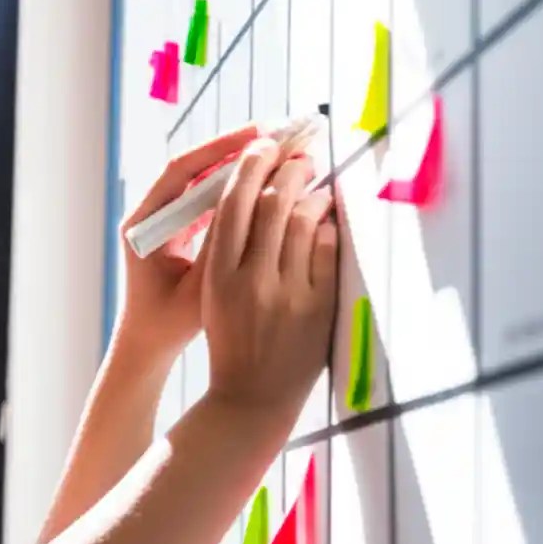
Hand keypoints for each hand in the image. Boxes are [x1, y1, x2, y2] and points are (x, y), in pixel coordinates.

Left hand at [116, 125, 261, 361]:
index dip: (218, 149)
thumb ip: (219, 247)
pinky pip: (206, 200)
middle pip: (193, 168)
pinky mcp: (177, 228)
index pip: (180, 170)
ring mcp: (164, 219)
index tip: (255, 136)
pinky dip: (234, 189)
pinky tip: (265, 182)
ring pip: (202, 181)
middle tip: (273, 134)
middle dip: (233, 151)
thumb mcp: (199, 287)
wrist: (149, 345)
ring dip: (237, 167)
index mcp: (144, 223)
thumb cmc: (168, 324)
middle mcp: (150, 214)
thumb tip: (252, 204)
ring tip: (275, 152)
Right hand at [201, 138, 338, 418]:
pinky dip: (329, 227)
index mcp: (217, 274)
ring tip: (316, 182)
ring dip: (311, 194)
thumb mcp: (213, 294)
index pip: (232, 203)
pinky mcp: (316, 308)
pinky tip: (330, 218)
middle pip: (270, 204)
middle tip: (298, 156)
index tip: (262, 144)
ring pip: (300, 222)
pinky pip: (326, 251)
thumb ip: (227, 249)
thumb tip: (252, 193)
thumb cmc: (231, 340)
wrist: (250, 399)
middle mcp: (248, 280)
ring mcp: (285, 294)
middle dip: (286, 171)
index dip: (249, 166)